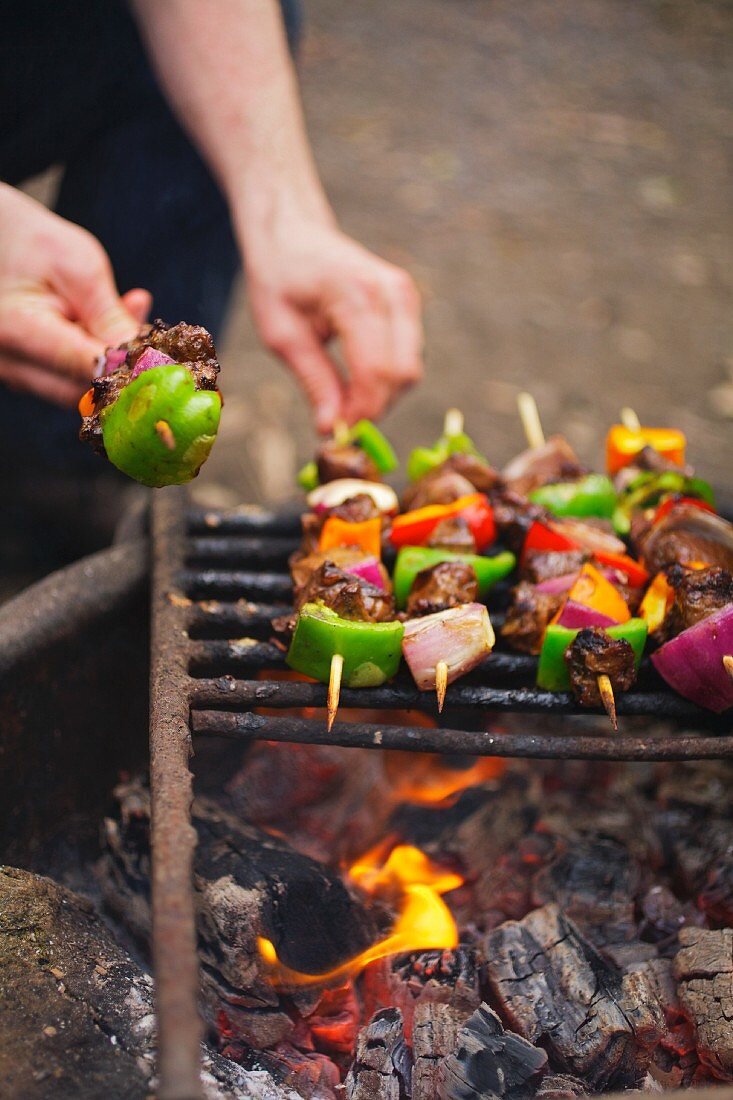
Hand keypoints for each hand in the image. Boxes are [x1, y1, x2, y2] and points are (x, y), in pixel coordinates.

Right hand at [0, 185, 150, 406]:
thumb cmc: (35, 245)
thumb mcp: (79, 268)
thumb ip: (110, 317)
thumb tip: (143, 359)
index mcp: (16, 331)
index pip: (85, 371)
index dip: (129, 372)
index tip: (161, 362)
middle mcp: (8, 362)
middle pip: (82, 393)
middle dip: (123, 370)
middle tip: (150, 335)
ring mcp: (14, 373)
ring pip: (77, 391)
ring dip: (111, 365)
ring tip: (125, 312)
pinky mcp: (25, 375)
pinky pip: (67, 381)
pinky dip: (95, 362)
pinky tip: (105, 327)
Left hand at [246, 217, 423, 432]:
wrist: (293, 232)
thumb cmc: (280, 278)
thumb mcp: (282, 335)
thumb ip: (313, 381)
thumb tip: (332, 428)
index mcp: (356, 295)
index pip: (375, 371)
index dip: (360, 410)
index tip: (335, 431)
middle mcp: (392, 292)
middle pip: (401, 374)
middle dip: (373, 406)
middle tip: (338, 419)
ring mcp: (405, 295)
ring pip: (410, 370)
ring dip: (380, 395)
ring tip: (342, 397)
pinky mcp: (409, 303)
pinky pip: (408, 357)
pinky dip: (385, 379)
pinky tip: (356, 379)